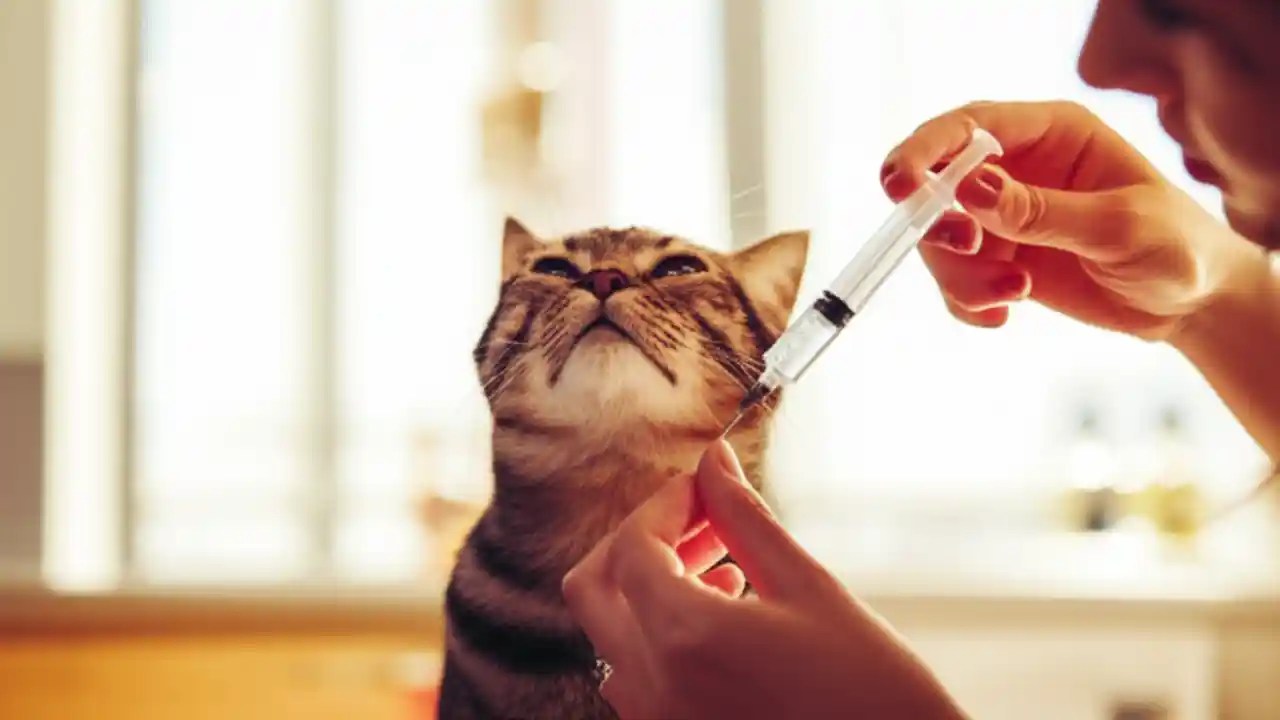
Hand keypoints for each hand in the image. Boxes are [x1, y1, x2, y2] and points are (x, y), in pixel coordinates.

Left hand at [561, 441, 966, 719]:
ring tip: (723, 565)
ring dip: (648, 585)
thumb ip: (746, 518)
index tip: (709, 486)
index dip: (667, 503)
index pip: (632, 544)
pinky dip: (660, 633)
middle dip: (639, 539)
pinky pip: (635, 676)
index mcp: (683, 638)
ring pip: (609, 633)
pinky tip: (722, 617)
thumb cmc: (872, 691)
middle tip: (702, 521)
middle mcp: (651, 687)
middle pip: (593, 587)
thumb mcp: (810, 589)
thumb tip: (713, 460)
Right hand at [883, 100, 1262, 340]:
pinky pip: (955, 280)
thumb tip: (970, 188)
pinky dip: (968, 301)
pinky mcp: (999, 259)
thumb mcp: (1116, 226)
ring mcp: (1004, 216)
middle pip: (937, 186)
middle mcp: (1017, 168)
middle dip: (937, 224)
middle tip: (970, 247)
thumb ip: (1041, 210)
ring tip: (1015, 293)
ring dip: (962, 275)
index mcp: (1050, 132)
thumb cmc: (1175, 247)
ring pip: (941, 241)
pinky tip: (1009, 310)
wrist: (1190, 304)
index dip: (925, 150)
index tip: (900, 187)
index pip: (968, 127)